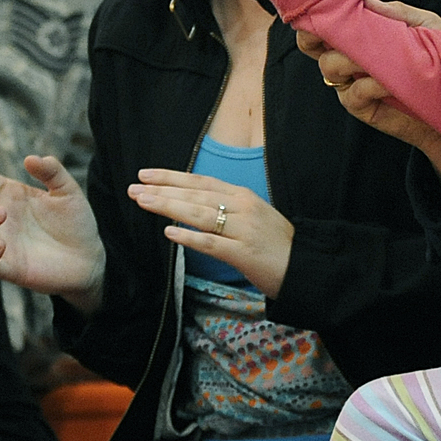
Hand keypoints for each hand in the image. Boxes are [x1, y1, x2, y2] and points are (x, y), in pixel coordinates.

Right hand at [0, 153, 105, 311]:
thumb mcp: (67, 190)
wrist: (89, 258)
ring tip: (2, 213)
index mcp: (9, 195)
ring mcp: (3, 243)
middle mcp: (1, 219)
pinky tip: (1, 245)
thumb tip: (29, 158)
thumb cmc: (74, 222)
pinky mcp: (11, 268)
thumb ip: (51, 171)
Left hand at [127, 170, 294, 297]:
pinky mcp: (244, 254)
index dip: (172, 176)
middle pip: (196, 195)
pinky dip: (190, 237)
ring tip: (144, 202)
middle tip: (134, 189)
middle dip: (162, 191)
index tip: (145, 174)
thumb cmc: (276, 243)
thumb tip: (191, 203)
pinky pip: (212, 244)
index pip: (201, 181)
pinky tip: (170, 233)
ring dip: (169, 207)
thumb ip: (227, 207)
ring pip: (200, 215)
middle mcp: (243, 208)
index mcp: (243, 196)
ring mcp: (244, 230)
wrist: (306, 266)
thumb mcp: (253, 215)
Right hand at [297, 1, 440, 203]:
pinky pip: (353, 91)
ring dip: (350, 57)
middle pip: (312, 45)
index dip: (317, 15)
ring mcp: (351, 83)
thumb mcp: (426, 27)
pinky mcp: (360, 106)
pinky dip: (370, 84)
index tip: (325, 5)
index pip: (326, 23)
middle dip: (315, 34)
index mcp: (361, 36)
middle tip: (337, 28)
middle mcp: (349, 58)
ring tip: (378, 58)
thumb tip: (368, 2)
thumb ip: (398, 12)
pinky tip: (390, 82)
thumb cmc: (440, 61)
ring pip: (330, 65)